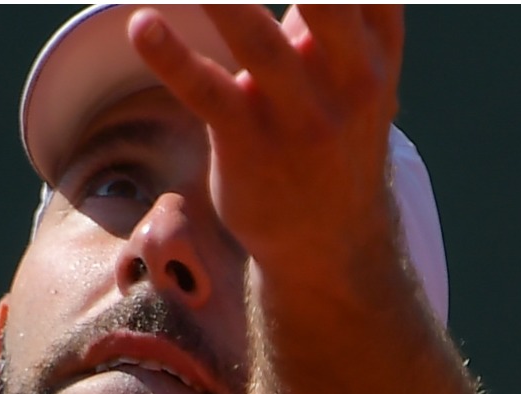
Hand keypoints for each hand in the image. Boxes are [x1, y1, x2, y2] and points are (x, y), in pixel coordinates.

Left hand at [129, 5, 403, 270]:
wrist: (331, 244)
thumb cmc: (335, 139)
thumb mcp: (358, 75)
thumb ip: (342, 16)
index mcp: (377, 47)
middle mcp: (349, 78)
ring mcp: (301, 116)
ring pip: (257, 40)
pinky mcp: (250, 145)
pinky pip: (207, 94)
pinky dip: (172, 56)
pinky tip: (143, 23)